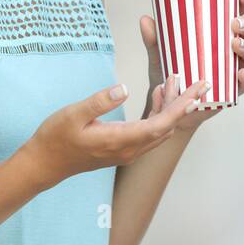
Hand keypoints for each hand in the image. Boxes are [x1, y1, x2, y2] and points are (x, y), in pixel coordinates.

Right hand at [23, 79, 209, 180]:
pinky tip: (157, 94)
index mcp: (120, 140)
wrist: (44, 164)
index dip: (183, 106)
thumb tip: (126, 88)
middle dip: (184, 103)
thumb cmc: (56, 137)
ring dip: (172, 107)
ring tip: (174, 81)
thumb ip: (100, 101)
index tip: (199, 89)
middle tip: (197, 81)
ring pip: (161, 130)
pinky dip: (160, 113)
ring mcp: (128, 151)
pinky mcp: (123, 148)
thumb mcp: (73, 114)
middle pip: (168, 127)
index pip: (162, 123)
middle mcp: (130, 149)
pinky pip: (151, 132)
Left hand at [139, 0, 243, 131]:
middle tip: (234, 24)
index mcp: (216, 31)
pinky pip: (243, 83)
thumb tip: (146, 19)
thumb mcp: (160, 51)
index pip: (235, 12)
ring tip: (235, 45)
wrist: (167, 103)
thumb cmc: (171, 70)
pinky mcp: (231, 88)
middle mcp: (228, 47)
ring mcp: (232, 67)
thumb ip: (154, 38)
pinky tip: (240, 74)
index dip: (242, 1)